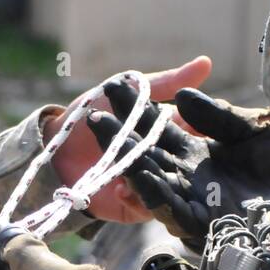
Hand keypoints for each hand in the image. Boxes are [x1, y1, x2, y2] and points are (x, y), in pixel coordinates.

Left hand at [45, 56, 212, 222]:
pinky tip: (123, 187)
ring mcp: (150, 188)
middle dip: (188, 161)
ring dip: (156, 179)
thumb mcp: (130, 91)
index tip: (213, 124)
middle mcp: (164, 163)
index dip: (205, 129)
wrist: (56, 145)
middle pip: (185, 164)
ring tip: (148, 171)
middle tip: (194, 157)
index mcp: (167, 134)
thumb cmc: (92, 113)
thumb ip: (167, 82)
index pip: (195, 132)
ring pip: (164, 188)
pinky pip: (141, 208)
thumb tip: (207, 62)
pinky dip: (133, 197)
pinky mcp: (133, 208)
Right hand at [89, 87, 269, 248]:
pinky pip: (174, 211)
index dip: (138, 110)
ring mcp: (197, 202)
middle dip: (121, 136)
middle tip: (93, 113)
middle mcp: (193, 178)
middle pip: (149, 154)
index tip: (114, 87)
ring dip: (130, 163)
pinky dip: (156, 195)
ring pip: (154, 182)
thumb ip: (218, 117)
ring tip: (110, 142)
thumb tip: (182, 98)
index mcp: (202, 154)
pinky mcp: (207, 227)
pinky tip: (141, 177)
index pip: (161, 129)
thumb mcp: (254, 130)